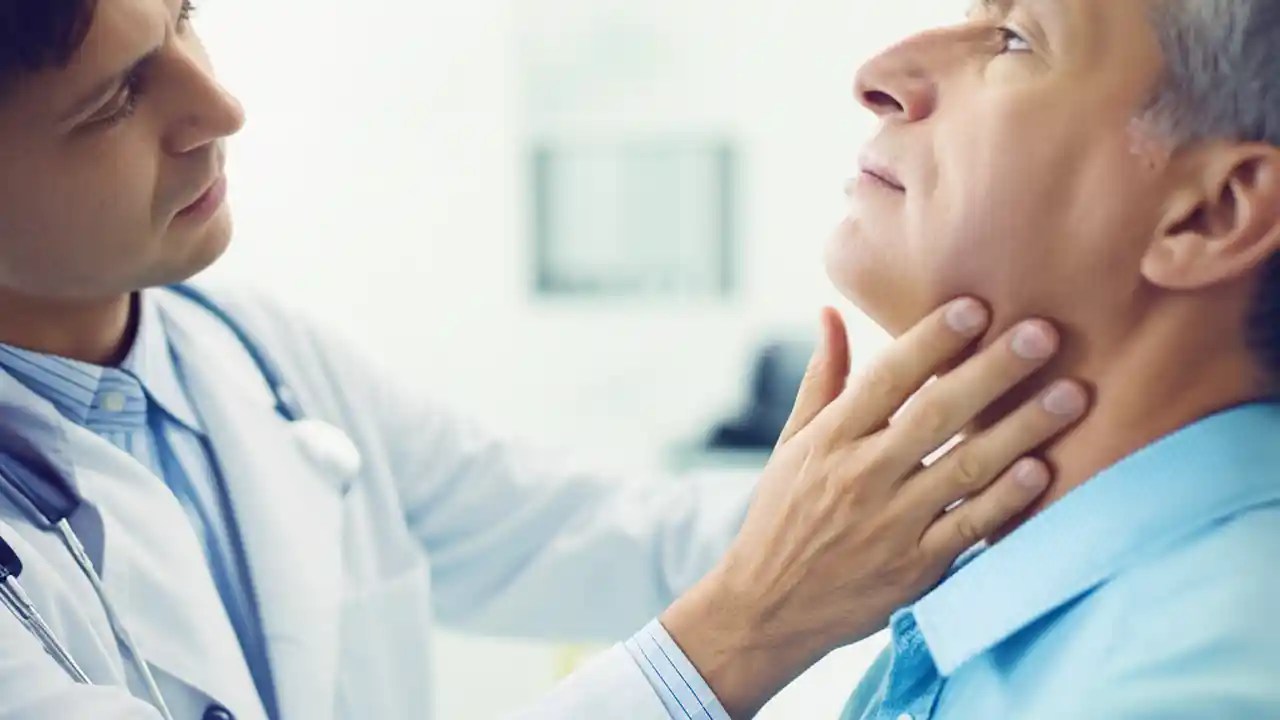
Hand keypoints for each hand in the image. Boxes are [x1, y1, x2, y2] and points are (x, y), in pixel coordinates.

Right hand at [662, 298, 1088, 717]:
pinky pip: (969, 528)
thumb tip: (831, 312)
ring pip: (966, 468)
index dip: (930, 340)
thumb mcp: (792, 444)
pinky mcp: (915, 568)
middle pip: (936, 414)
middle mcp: (860, 476)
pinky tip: (1041, 470)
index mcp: (829, 440)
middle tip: (1044, 334)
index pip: (884, 378)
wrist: (767, 607)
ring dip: (1022, 429)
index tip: (974, 306)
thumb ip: (822, 379)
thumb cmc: (782, 515)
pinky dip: (1005, 501)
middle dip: (993, 371)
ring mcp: (890, 524)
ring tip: (1072, 395)